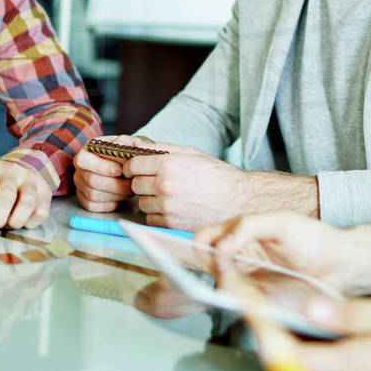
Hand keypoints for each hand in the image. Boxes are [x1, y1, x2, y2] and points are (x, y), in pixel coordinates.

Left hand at [0, 158, 50, 229]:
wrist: (16, 169)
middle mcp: (12, 172)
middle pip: (6, 197)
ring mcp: (30, 180)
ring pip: (27, 203)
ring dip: (14, 221)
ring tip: (6, 224)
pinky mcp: (44, 192)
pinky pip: (40, 212)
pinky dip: (29, 223)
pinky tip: (20, 221)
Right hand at [72, 135, 143, 211]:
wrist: (131, 166)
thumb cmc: (128, 154)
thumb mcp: (129, 143)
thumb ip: (125, 142)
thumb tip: (120, 148)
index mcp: (87, 151)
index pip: (82, 160)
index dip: (101, 167)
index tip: (121, 169)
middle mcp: (80, 168)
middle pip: (91, 181)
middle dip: (116, 184)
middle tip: (132, 182)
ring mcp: (81, 185)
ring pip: (93, 195)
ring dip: (116, 194)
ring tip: (130, 188)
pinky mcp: (85, 199)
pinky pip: (94, 206)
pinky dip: (110, 203)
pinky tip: (121, 196)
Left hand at [126, 145, 316, 231]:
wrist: (238, 200)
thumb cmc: (217, 175)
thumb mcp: (191, 154)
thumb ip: (163, 150)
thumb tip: (138, 146)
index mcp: (168, 165)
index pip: (133, 166)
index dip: (134, 167)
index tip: (139, 169)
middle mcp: (164, 186)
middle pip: (135, 185)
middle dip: (143, 183)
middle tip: (159, 182)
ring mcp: (167, 207)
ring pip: (142, 203)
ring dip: (151, 200)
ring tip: (170, 196)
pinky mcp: (172, 224)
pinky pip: (152, 219)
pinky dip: (159, 215)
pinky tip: (174, 208)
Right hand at [196, 211, 353, 290]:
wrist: (341, 265)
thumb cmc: (314, 238)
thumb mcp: (282, 222)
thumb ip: (249, 226)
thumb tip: (222, 244)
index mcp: (240, 232)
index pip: (206, 238)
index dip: (203, 247)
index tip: (218, 257)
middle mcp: (241, 256)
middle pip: (209, 265)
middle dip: (215, 271)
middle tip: (232, 274)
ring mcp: (249, 278)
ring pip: (222, 286)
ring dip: (228, 288)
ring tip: (247, 286)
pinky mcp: (260, 299)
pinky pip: (240, 303)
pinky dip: (242, 303)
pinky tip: (256, 299)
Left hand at [253, 296, 370, 370]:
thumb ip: (356, 318)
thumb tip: (311, 310)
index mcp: (359, 363)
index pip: (294, 355)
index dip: (264, 330)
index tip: (247, 305)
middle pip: (293, 370)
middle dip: (266, 339)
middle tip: (248, 305)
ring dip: (284, 348)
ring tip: (266, 315)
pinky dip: (306, 359)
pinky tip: (300, 336)